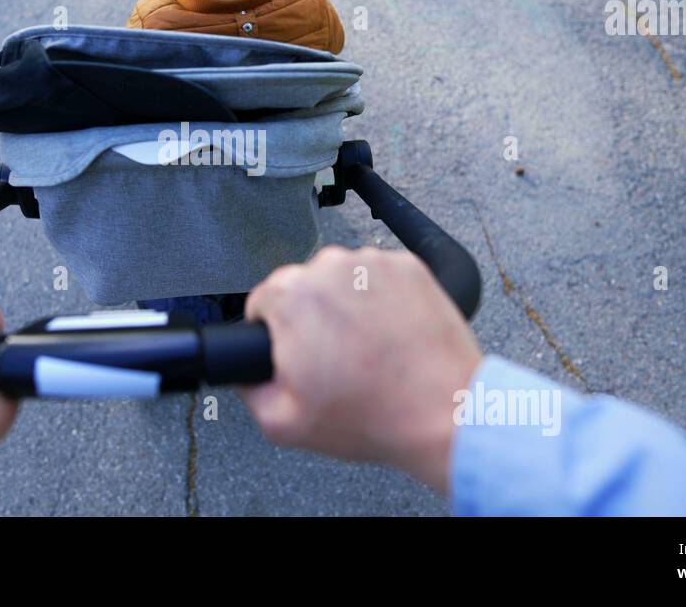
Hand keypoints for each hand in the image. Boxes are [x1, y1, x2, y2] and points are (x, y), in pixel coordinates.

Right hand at [240, 247, 481, 490]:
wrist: (444, 413)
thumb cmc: (373, 415)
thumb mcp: (282, 424)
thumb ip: (246, 390)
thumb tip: (241, 372)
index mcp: (290, 295)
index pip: (262, 301)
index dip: (277, 335)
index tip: (298, 354)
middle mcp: (329, 267)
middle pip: (303, 287)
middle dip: (312, 319)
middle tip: (336, 360)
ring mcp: (373, 262)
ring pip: (343, 280)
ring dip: (348, 306)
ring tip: (369, 350)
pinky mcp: (409, 266)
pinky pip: (380, 278)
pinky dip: (383, 300)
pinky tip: (391, 336)